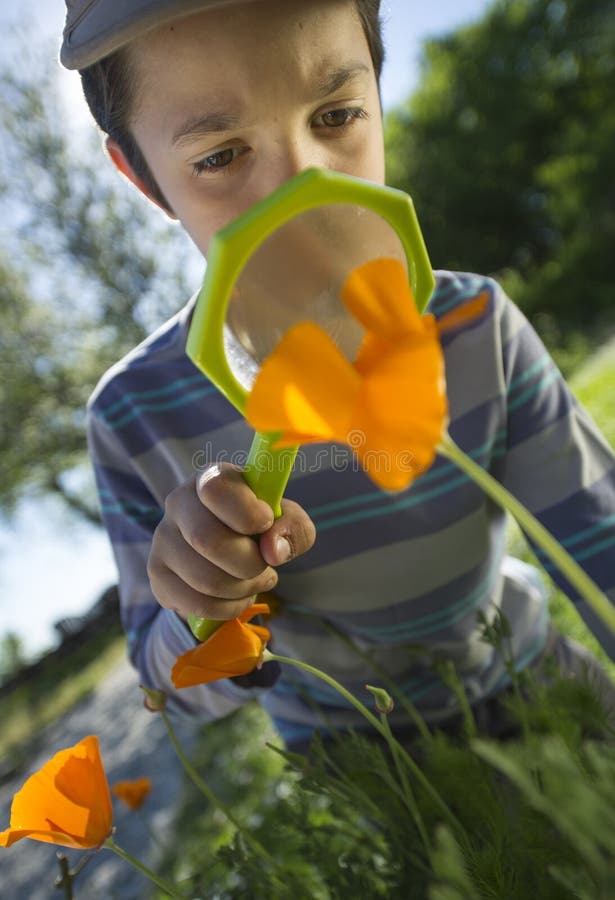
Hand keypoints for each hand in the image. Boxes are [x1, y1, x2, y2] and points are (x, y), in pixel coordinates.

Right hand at [147, 463, 315, 620]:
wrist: (227, 551)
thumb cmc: (258, 527)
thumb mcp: (286, 521)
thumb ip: (294, 527)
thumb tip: (274, 550)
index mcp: (210, 479)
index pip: (216, 491)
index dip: (247, 514)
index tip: (266, 524)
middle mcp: (178, 504)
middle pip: (209, 542)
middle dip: (249, 562)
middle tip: (265, 564)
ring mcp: (163, 540)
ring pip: (206, 579)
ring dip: (243, 588)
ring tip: (254, 580)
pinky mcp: (158, 575)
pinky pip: (198, 604)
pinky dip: (229, 607)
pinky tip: (237, 595)